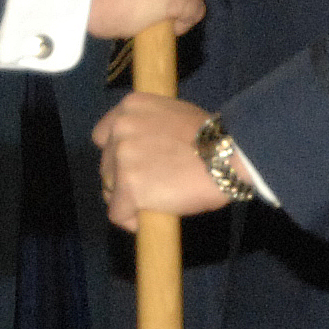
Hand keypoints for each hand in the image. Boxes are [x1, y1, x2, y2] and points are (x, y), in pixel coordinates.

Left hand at [92, 91, 232, 229]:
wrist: (226, 156)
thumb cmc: (212, 138)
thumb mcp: (173, 115)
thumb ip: (150, 127)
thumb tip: (144, 151)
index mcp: (130, 107)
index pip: (102, 135)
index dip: (116, 154)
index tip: (132, 166)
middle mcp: (120, 129)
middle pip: (106, 165)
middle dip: (123, 179)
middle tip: (151, 188)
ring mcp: (122, 158)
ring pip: (110, 190)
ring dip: (127, 199)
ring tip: (153, 204)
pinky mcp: (128, 186)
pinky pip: (118, 213)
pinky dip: (131, 221)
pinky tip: (148, 219)